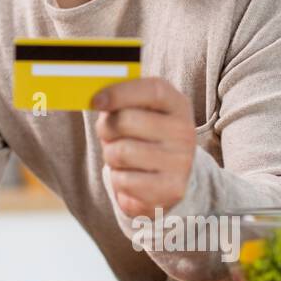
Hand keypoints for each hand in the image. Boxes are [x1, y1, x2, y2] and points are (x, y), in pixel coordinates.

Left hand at [93, 77, 196, 216]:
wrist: (167, 179)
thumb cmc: (143, 137)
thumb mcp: (138, 112)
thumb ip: (121, 100)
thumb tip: (97, 98)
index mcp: (177, 105)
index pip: (152, 91)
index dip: (120, 93)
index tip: (96, 100)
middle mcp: (184, 132)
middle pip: (125, 121)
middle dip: (105, 128)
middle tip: (108, 134)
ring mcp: (180, 162)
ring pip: (120, 153)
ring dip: (110, 156)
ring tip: (122, 157)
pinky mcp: (171, 190)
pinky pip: (123, 181)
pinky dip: (117, 180)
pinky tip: (131, 178)